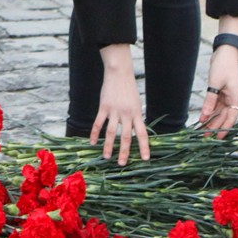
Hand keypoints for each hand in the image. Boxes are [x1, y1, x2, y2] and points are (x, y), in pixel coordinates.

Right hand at [90, 44, 148, 164]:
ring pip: (111, 132)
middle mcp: (126, 114)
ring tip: (106, 157)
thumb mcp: (136, 103)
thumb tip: (134, 132)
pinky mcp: (103, 107)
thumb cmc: (129, 88)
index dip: (144, 147)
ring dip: (108, 146)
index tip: (145, 159)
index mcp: (137, 113)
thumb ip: (134, 117)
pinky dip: (95, 133)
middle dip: (124, 152)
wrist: (119, 73)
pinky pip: (98, 123)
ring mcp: (114, 111)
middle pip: (126, 137)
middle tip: (122, 164)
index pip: (142, 134)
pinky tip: (92, 142)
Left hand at [199, 45, 237, 133]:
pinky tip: (203, 119)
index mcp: (236, 98)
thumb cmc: (222, 66)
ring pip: (219, 112)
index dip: (224, 129)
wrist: (225, 52)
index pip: (231, 119)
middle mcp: (233, 99)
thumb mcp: (215, 83)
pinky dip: (210, 112)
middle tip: (204, 138)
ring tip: (202, 131)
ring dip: (211, 121)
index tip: (216, 139)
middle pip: (224, 117)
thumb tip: (205, 116)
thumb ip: (210, 100)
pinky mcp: (221, 92)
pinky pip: (216, 106)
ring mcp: (227, 96)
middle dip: (215, 127)